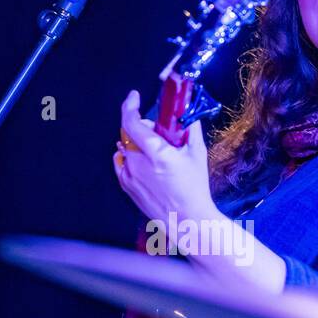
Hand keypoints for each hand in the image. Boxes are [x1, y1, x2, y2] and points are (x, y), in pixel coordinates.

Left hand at [113, 89, 217, 224]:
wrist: (187, 220)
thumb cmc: (194, 190)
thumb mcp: (197, 155)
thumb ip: (191, 129)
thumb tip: (188, 113)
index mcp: (156, 153)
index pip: (132, 122)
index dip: (129, 105)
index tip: (133, 97)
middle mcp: (138, 163)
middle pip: (128, 133)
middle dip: (140, 126)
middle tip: (157, 131)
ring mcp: (129, 175)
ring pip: (124, 147)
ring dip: (136, 142)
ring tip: (154, 152)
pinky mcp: (126, 185)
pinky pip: (121, 162)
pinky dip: (129, 156)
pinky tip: (143, 161)